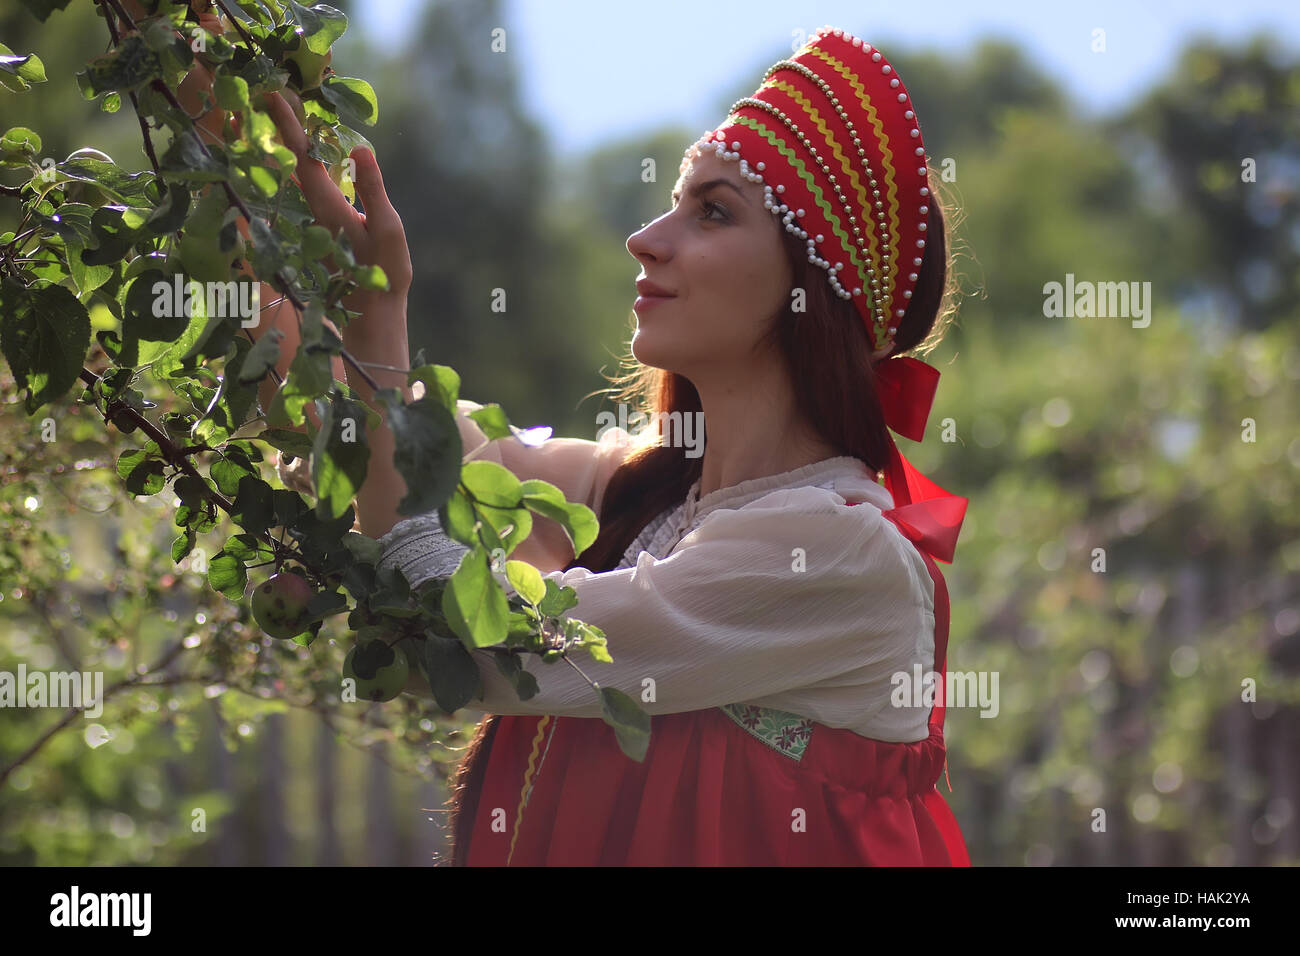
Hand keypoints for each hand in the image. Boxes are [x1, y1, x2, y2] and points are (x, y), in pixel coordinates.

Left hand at [262, 90, 413, 310]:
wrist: (373, 312)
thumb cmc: (385, 272)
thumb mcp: (388, 228)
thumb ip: (372, 188)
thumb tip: (360, 148)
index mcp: (329, 206)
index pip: (303, 157)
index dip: (288, 125)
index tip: (271, 95)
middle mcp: (315, 209)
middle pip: (291, 160)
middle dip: (277, 126)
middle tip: (264, 92)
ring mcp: (316, 217)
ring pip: (294, 172)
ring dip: (282, 142)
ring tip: (270, 113)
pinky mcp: (323, 224)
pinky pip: (306, 185)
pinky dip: (298, 162)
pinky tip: (298, 152)